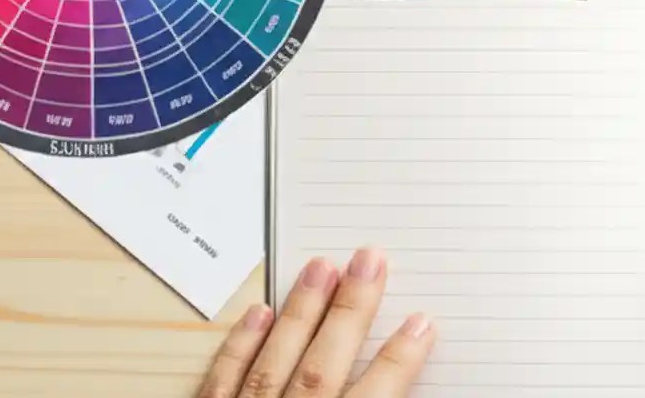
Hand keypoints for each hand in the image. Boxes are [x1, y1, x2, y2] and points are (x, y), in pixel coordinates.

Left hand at [196, 247, 434, 397]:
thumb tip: (401, 384)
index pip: (374, 397)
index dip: (399, 360)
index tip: (421, 324)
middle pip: (322, 367)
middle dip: (350, 311)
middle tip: (369, 262)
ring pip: (274, 363)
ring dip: (300, 313)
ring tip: (320, 266)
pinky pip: (223, 383)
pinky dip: (241, 346)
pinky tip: (258, 313)